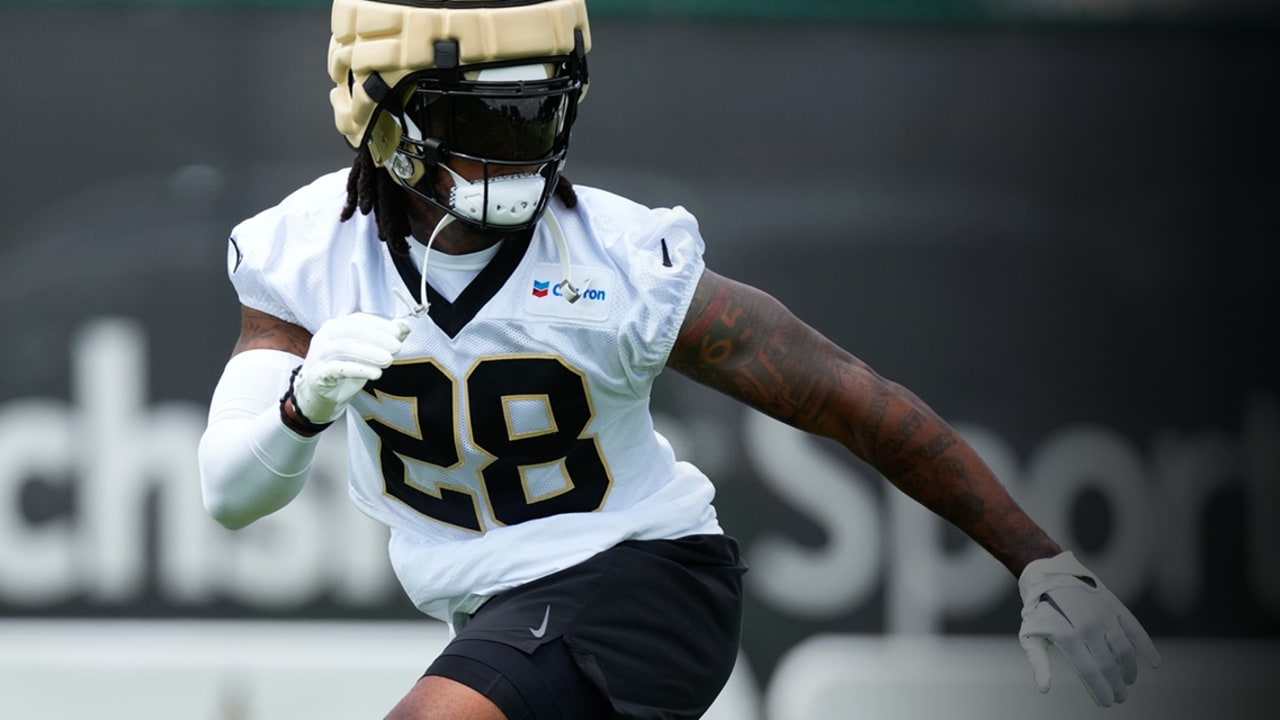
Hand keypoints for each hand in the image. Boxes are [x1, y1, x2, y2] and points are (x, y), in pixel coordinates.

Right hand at [293, 313, 410, 423]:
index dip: (380, 325)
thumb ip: (385, 337)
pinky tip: (376, 374)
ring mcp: (319, 355)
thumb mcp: (366, 352)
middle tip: (397, 347)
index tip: (398, 334)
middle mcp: (325, 336)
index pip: (359, 320)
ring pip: (344, 348)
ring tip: (389, 361)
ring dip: (369, 353)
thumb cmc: (344, 369)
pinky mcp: (317, 374)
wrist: (320, 395)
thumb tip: (404, 325)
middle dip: (378, 338)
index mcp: (336, 326)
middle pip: (352, 331)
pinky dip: (358, 369)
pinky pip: (336, 369)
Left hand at [1018, 551, 1161, 706]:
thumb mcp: (1031, 635)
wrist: (1047, 573)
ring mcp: (1103, 616)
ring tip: (1128, 680)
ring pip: (1124, 651)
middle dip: (1116, 686)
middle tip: (1119, 696)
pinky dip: (1147, 647)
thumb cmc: (1038, 610)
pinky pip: (1135, 630)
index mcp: (1067, 637)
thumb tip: (1044, 688)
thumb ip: (1039, 663)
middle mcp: (1088, 627)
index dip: (1101, 690)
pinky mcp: (1114, 606)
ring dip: (1130, 670)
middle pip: (1109, 665)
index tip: (1107, 702)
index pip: (1090, 672)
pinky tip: (1154, 663)